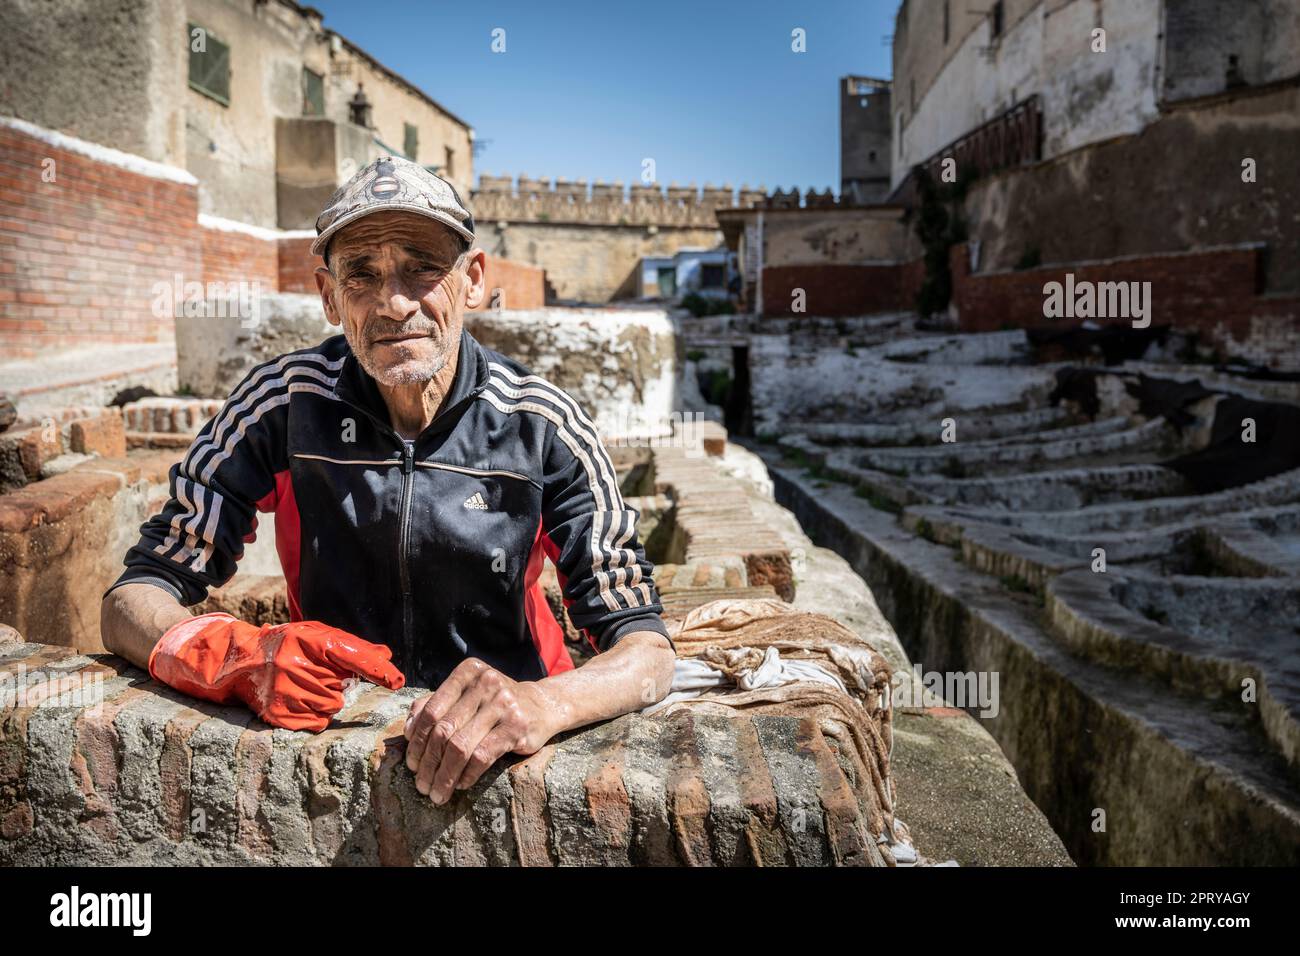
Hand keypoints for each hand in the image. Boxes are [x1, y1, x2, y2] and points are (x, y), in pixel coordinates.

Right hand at [149, 613, 404, 731]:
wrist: (240, 661)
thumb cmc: (286, 645)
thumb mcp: (316, 636)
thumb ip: (351, 646)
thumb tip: (386, 656)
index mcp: (308, 641)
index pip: (350, 655)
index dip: (376, 669)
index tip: (397, 681)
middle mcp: (296, 665)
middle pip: (344, 688)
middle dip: (340, 685)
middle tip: (318, 675)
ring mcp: (285, 691)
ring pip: (332, 706)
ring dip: (328, 699)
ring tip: (305, 686)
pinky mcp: (277, 714)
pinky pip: (317, 722)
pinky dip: (316, 714)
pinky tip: (299, 700)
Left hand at [403, 657, 559, 803]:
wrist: (541, 705)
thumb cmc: (494, 703)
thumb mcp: (466, 695)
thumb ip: (435, 705)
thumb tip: (406, 729)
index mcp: (468, 672)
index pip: (432, 710)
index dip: (416, 740)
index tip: (411, 764)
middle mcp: (485, 683)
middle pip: (444, 730)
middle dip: (428, 763)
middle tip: (421, 784)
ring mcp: (503, 703)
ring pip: (460, 746)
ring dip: (444, 776)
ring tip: (437, 793)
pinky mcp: (517, 725)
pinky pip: (482, 756)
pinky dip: (467, 774)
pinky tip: (460, 784)